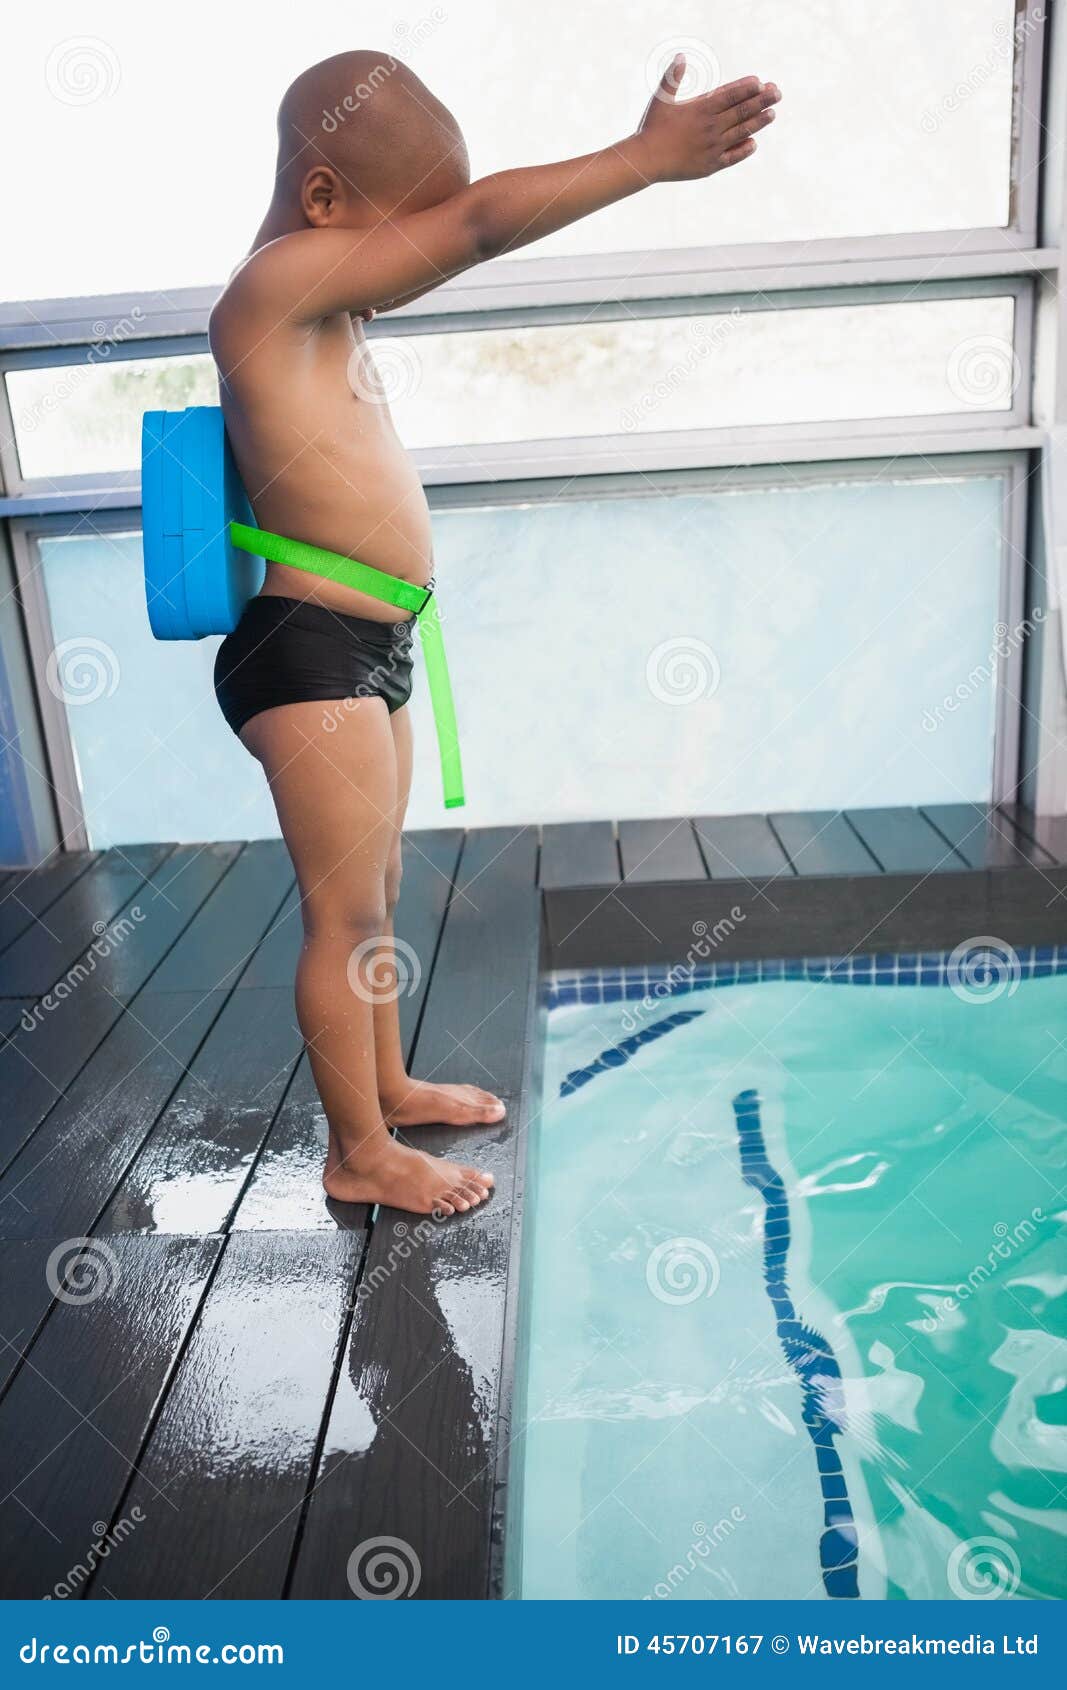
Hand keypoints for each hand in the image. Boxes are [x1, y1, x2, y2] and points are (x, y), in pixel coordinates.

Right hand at [635, 58, 779, 181]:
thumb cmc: (652, 127)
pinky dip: (744, 149)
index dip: (746, 88)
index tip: (760, 82)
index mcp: (701, 109)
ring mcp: (713, 147)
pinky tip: (754, 143)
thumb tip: (681, 56)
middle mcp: (711, 127)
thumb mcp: (661, 98)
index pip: (730, 95)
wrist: (646, 160)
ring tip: (772, 114)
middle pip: (742, 111)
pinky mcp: (710, 165)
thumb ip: (673, 77)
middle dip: (762, 100)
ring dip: (759, 122)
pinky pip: (733, 157)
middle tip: (778, 93)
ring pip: (742, 132)